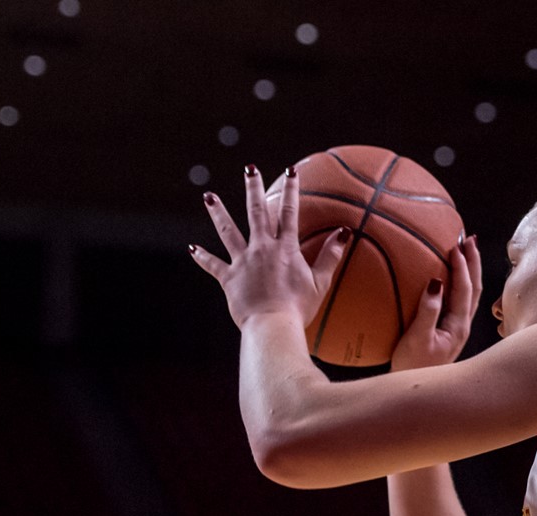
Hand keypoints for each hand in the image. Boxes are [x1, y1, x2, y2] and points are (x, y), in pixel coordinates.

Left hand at [190, 164, 350, 330]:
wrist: (273, 325)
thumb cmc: (299, 308)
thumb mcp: (321, 282)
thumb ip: (331, 256)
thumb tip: (344, 233)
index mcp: (285, 249)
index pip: (290, 212)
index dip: (291, 190)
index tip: (291, 171)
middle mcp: (262, 249)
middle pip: (257, 212)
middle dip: (253, 188)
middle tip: (249, 169)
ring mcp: (243, 262)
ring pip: (228, 231)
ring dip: (218, 212)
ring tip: (208, 197)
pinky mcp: (229, 278)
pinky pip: (213, 265)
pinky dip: (202, 257)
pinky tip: (192, 248)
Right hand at [390, 234, 482, 371]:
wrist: (415, 390)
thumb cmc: (413, 367)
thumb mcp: (417, 339)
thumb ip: (428, 311)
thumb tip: (436, 282)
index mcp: (458, 325)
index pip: (465, 289)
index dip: (462, 266)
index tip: (455, 245)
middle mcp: (462, 325)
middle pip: (474, 288)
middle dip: (473, 262)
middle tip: (470, 239)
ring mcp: (457, 328)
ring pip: (470, 294)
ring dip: (469, 270)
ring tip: (466, 250)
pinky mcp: (450, 331)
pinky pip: (459, 300)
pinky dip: (459, 283)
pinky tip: (450, 277)